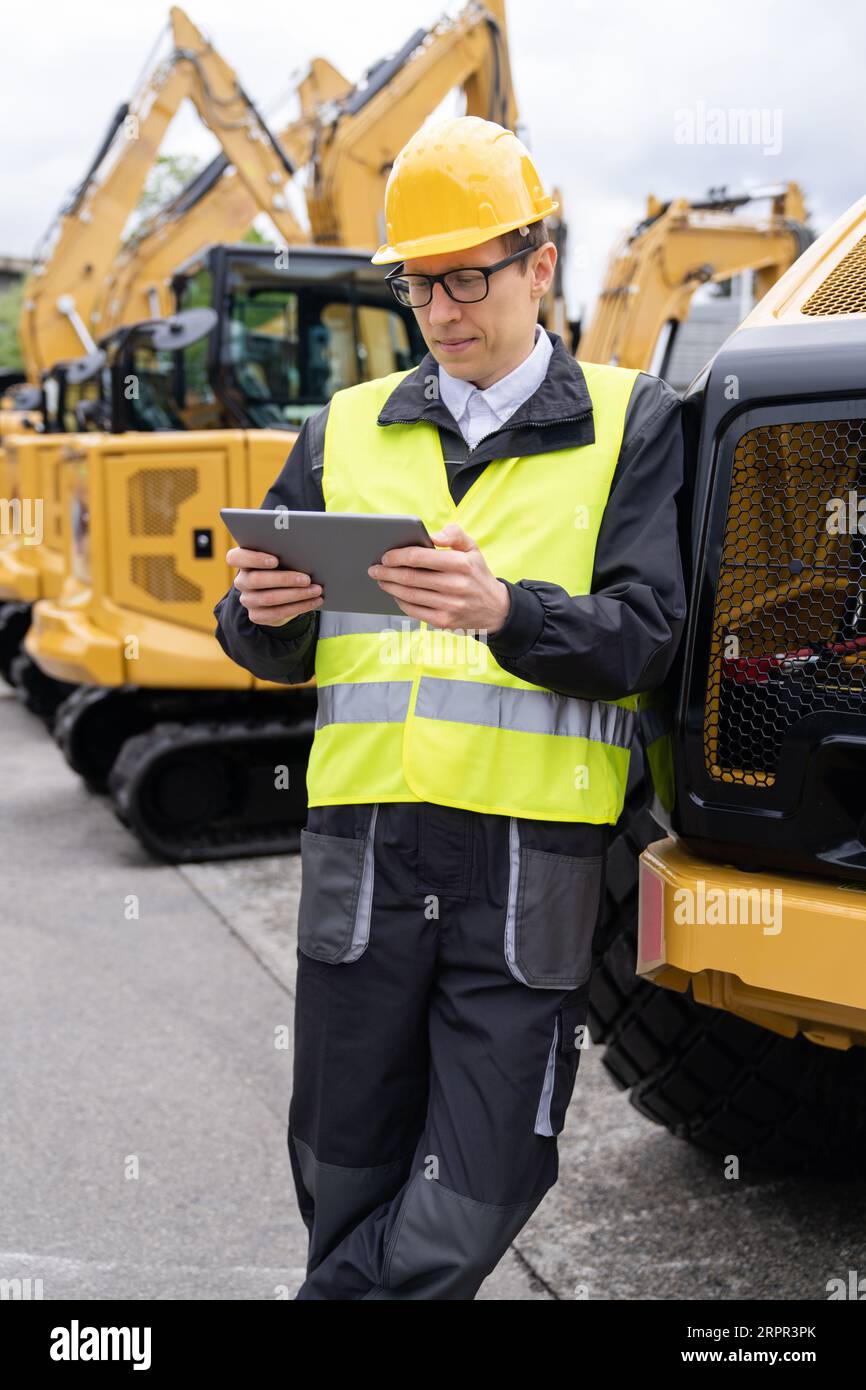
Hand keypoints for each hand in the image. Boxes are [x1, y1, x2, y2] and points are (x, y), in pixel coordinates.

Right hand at [227, 545, 322, 625]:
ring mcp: (247, 599)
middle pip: (256, 580)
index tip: (274, 560)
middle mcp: (241, 581)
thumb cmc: (282, 566)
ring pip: (269, 598)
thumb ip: (284, 552)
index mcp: (241, 561)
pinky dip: (299, 607)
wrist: (279, 591)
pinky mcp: (256, 615)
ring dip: (296, 594)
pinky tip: (314, 601)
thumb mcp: (281, 556)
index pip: (235, 558)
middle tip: (307, 579)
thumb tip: (306, 554)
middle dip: (284, 579)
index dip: (253, 559)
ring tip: (316, 590)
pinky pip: (277, 613)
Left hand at [367, 522, 510, 632]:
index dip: (398, 556)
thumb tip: (433, 535)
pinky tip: (395, 594)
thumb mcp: (473, 548)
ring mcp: (450, 606)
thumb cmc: (477, 574)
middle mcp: (456, 586)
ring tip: (381, 580)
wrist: (495, 609)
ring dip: (390, 587)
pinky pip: (414, 611)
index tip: (385, 556)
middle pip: (410, 578)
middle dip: (387, 572)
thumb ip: (454, 534)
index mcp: (461, 564)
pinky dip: (400, 602)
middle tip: (374, 569)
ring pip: (409, 595)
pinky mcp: (444, 622)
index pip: (420, 558)